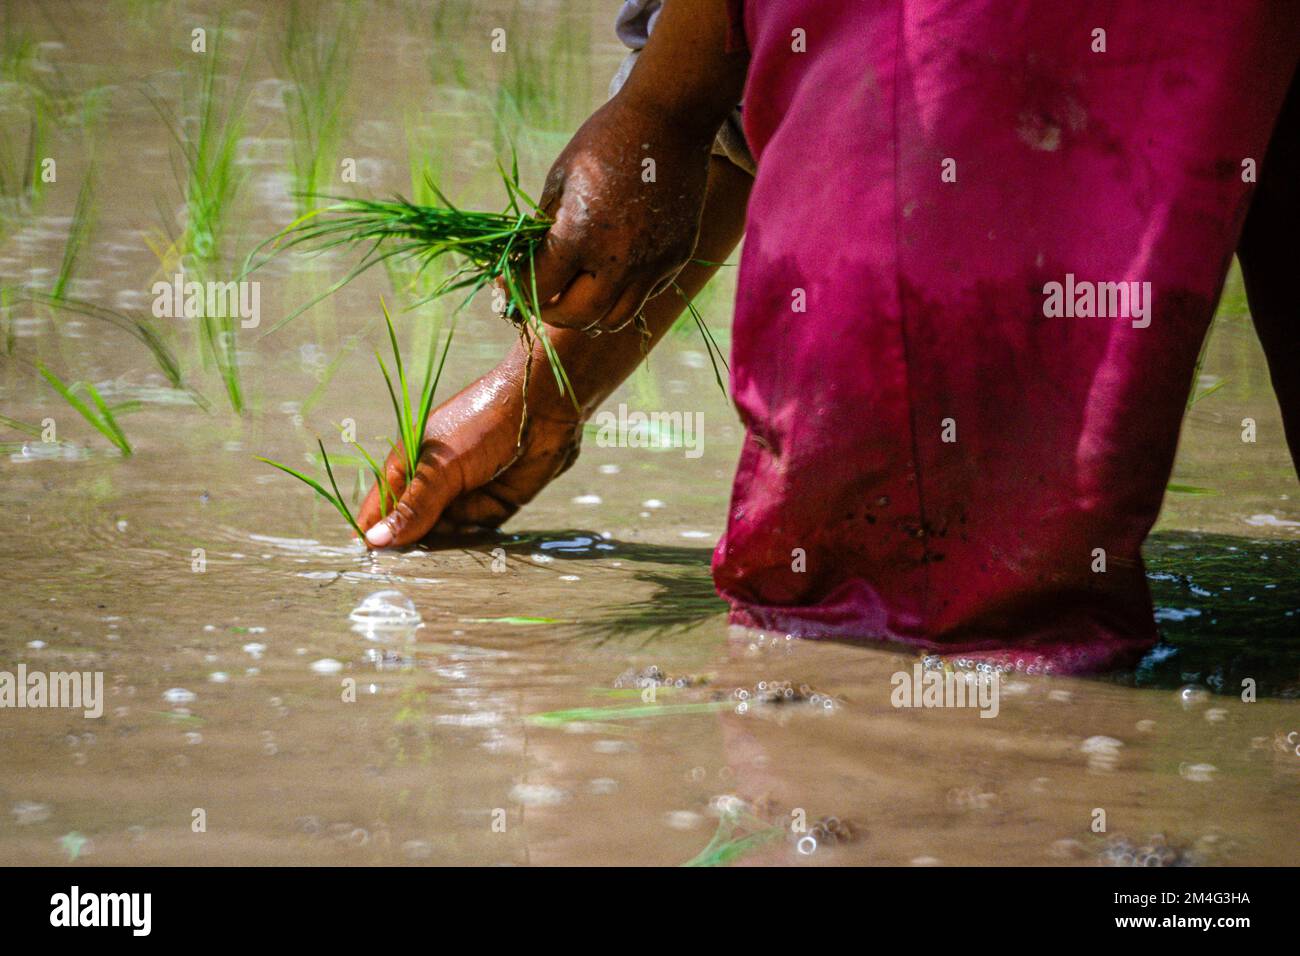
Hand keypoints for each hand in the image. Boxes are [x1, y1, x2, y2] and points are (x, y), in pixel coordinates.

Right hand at [358, 360, 580, 548]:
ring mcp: (464, 495)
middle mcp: (434, 483)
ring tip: (442, 558)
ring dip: (444, 548)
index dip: (374, 533)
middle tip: (408, 570)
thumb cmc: (482, 424)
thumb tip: (375, 541)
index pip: (381, 507)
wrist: (544, 409)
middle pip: (412, 527)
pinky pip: (476, 535)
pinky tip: (472, 547)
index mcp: (409, 464)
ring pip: (444, 536)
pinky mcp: (494, 506)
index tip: (369, 564)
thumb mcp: (441, 467)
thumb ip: (413, 507)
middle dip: (411, 546)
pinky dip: (473, 542)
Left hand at [525, 94, 715, 333]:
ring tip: (575, 298)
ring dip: (588, 315)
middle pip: (577, 316)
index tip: (506, 285)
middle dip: (550, 313)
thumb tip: (527, 261)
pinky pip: (644, 296)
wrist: (670, 120)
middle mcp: (618, 260)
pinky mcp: (677, 258)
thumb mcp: (561, 178)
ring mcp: (652, 264)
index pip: (540, 287)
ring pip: (614, 319)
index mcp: (580, 235)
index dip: (516, 290)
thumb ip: (545, 227)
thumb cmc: (606, 140)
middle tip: (540, 300)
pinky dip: (621, 295)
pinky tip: (610, 274)